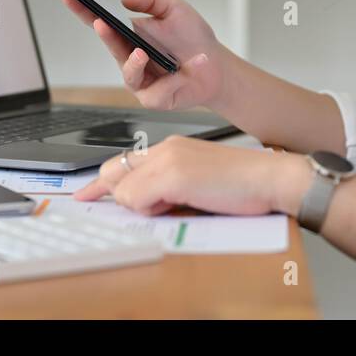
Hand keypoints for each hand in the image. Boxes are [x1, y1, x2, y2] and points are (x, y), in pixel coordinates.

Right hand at [57, 0, 230, 111]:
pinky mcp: (152, 98)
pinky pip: (154, 92)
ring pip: (128, 72)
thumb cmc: (192, 39)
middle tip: (100, 22)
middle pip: (109, 44)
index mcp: (129, 33)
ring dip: (134, 61)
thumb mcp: (174, 9)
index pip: (98, 19)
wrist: (216, 67)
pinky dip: (171, 81)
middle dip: (104, 33)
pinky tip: (182, 72)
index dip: (80, 8)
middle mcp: (129, 56)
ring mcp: (139, 79)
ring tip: (143, 52)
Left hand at [73, 136, 312, 217]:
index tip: (86, 192)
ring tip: (174, 204)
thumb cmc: (241, 184)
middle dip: (109, 192)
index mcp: (172, 146)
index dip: (103, 180)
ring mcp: (168, 159)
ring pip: (125, 189)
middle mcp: (166, 148)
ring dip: (142, 206)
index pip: (126, 161)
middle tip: (94, 203)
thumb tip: (144, 201)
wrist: (269, 178)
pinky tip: (175, 204)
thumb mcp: (197, 179)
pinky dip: (149, 209)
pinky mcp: (173, 175)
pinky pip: (137, 199)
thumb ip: (169, 184)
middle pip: (116, 171)